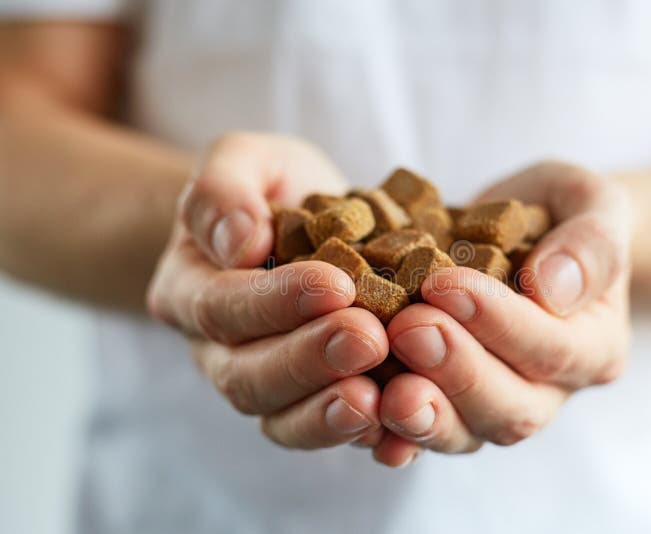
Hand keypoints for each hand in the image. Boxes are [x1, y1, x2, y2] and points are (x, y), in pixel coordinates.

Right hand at [148, 133, 389, 449]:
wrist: (301, 225)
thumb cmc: (271, 189)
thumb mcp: (243, 161)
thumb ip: (222, 189)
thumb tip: (239, 241)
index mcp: (191, 292)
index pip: (222, 307)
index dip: (275, 302)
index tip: (335, 285)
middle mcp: (220, 352)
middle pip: (249, 377)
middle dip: (310, 360)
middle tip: (369, 338)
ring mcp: (268, 384)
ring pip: (284, 420)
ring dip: (332, 414)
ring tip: (381, 400)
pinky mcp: (316, 402)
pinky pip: (332, 433)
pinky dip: (368, 440)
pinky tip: (401, 438)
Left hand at [373, 162, 632, 464]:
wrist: (527, 235)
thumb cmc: (562, 214)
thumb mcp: (592, 204)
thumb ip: (590, 243)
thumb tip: (552, 288)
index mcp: (594, 346)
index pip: (551, 348)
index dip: (498, 322)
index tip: (444, 284)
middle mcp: (549, 391)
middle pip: (510, 407)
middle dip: (455, 370)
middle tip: (406, 328)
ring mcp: (495, 407)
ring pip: (464, 433)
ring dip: (421, 414)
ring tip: (379, 389)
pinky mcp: (448, 408)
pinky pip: (420, 435)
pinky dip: (391, 434)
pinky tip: (360, 419)